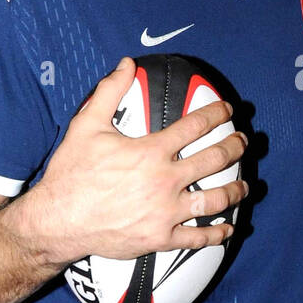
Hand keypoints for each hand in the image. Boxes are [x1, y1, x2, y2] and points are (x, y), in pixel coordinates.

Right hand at [31, 57, 248, 264]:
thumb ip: (109, 92)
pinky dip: (216, 234)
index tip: (226, 110)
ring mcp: (166, 212)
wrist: (57, 221)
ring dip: (235, 191)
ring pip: (214, 200)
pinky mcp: (161, 238)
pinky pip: (197, 238)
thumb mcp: (86, 126)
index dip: (216, 114)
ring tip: (245, 185)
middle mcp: (165, 181)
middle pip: (214, 159)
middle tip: (242, 142)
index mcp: (151, 151)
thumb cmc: (71, 173)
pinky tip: (227, 229)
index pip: (195, 126)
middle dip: (234, 147)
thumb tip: (126, 64)